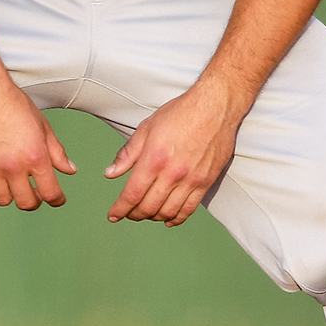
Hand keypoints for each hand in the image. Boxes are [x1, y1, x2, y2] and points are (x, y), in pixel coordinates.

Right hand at [0, 72, 75, 209]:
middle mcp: (13, 165)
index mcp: (35, 156)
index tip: (57, 199)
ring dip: (11, 197)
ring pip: (3, 201)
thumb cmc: (13, 104)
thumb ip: (57, 152)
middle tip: (35, 193)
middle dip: (35, 201)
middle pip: (27, 202)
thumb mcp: (43, 126)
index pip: (51, 192)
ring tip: (12, 186)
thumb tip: (69, 170)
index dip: (57, 199)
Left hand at [104, 80, 243, 226]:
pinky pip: (189, 209)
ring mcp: (191, 180)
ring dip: (153, 217)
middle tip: (128, 213)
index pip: (132, 194)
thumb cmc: (180, 113)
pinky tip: (168, 219)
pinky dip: (176, 219)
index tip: (113, 215)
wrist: (215, 107)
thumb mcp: (147, 127)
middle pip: (148, 207)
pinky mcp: (206, 182)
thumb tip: (110, 173)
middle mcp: (172, 173)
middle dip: (134, 214)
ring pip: (168, 212)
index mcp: (154, 159)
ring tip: (146, 214)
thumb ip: (128, 153)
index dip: (120, 209)